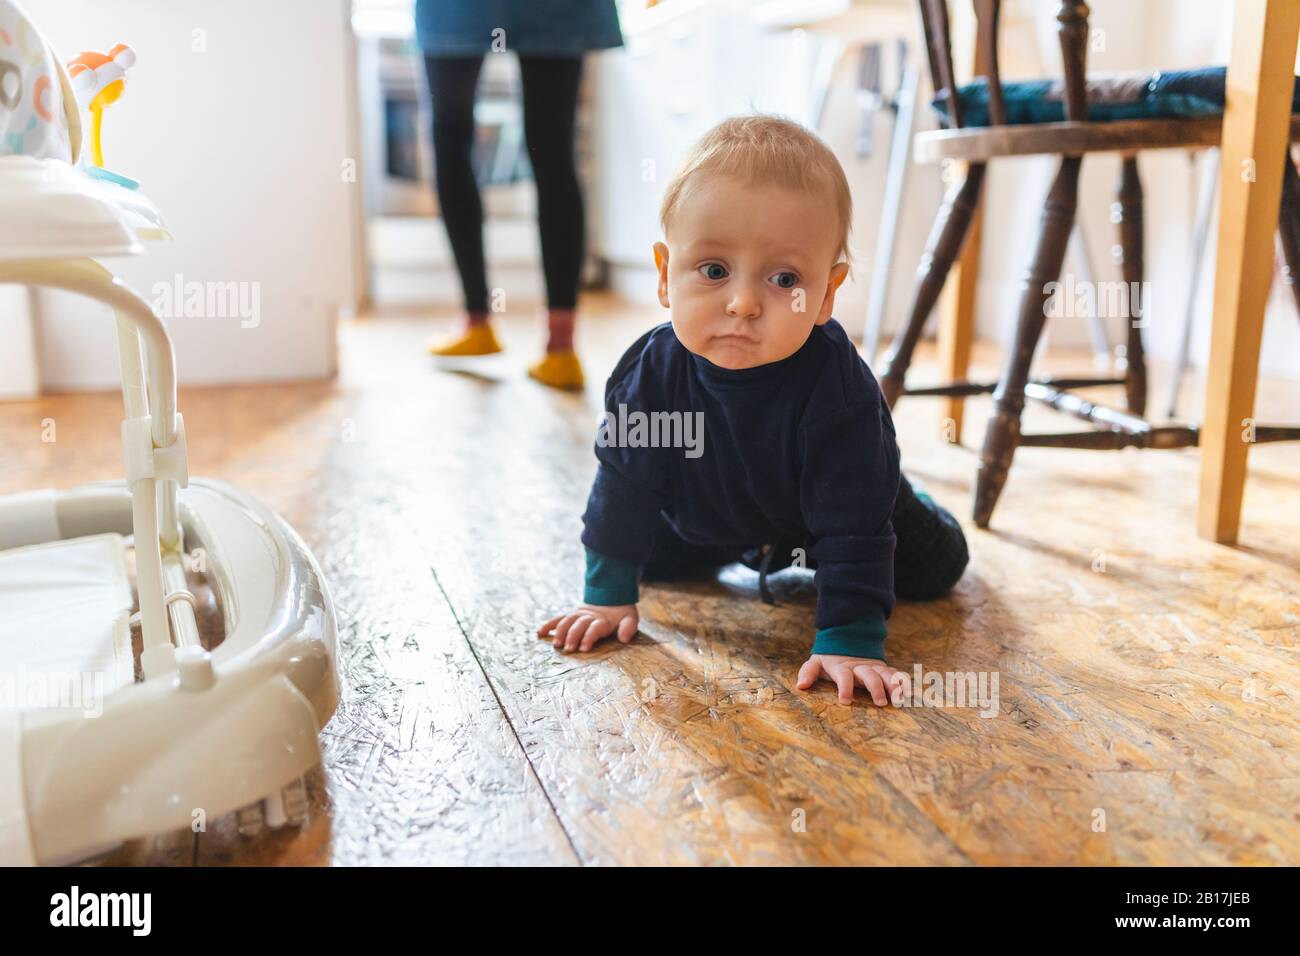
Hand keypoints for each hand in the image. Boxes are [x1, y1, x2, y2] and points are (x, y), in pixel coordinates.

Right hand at [537, 603, 638, 652]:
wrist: (612, 598)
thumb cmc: (621, 614)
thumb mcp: (630, 619)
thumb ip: (628, 628)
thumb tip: (623, 638)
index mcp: (602, 619)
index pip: (594, 628)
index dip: (589, 637)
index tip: (583, 648)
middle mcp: (588, 616)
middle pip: (578, 625)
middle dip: (573, 636)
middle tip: (569, 649)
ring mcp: (577, 615)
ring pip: (566, 622)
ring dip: (560, 632)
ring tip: (556, 644)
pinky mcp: (570, 615)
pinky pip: (558, 619)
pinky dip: (548, 625)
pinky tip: (539, 633)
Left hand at [796, 654, 910, 705]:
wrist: (846, 641)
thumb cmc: (829, 659)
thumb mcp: (816, 663)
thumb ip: (808, 672)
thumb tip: (800, 686)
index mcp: (842, 667)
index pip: (844, 676)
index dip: (844, 687)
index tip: (845, 701)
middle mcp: (860, 667)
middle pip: (869, 675)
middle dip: (875, 688)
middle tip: (880, 703)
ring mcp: (873, 667)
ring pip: (885, 674)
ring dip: (894, 685)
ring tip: (901, 698)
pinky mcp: (883, 669)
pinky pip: (896, 674)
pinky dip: (904, 682)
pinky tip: (911, 693)